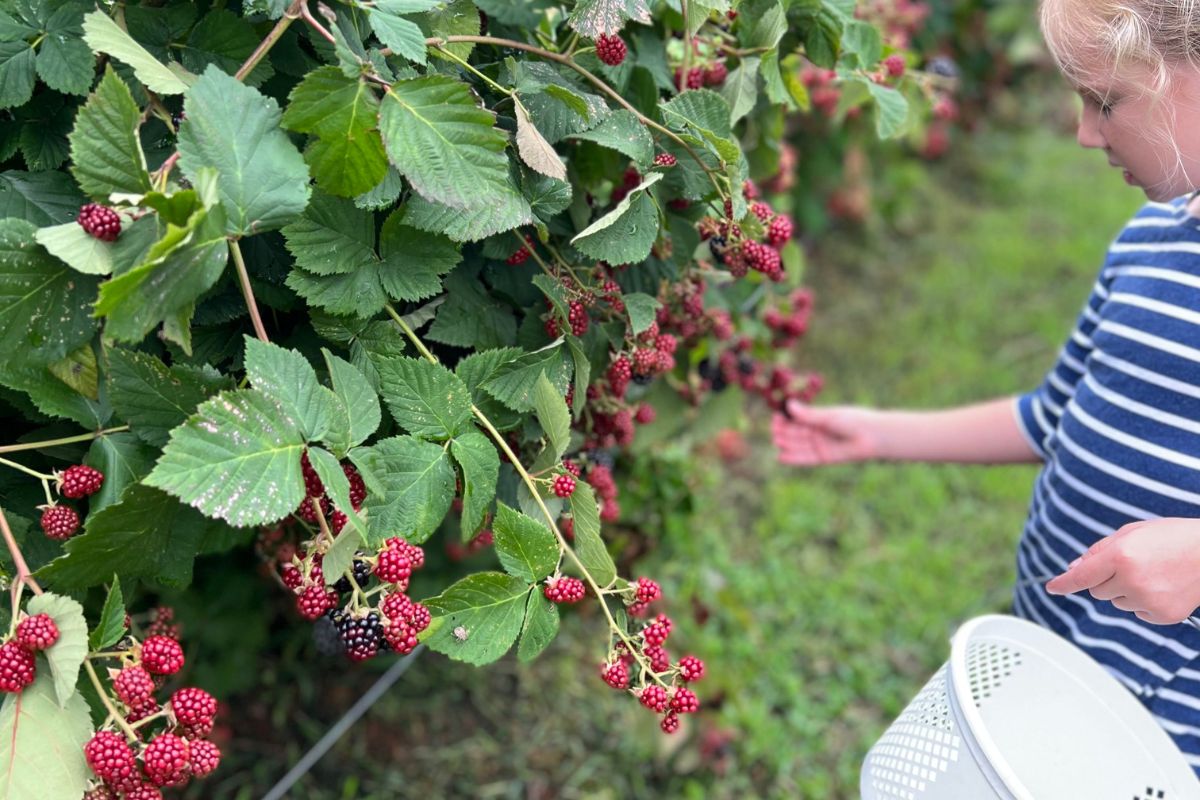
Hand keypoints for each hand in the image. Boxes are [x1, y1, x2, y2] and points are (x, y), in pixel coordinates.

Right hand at [771, 400, 883, 465]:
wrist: (872, 436)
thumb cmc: (853, 420)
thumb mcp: (828, 416)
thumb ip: (808, 415)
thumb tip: (789, 405)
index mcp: (818, 418)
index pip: (796, 419)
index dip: (785, 419)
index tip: (775, 417)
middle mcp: (817, 432)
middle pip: (795, 433)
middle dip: (784, 432)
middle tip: (774, 431)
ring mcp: (820, 445)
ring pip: (798, 446)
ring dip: (786, 444)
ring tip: (777, 442)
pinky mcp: (823, 458)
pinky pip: (805, 459)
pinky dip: (793, 458)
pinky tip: (781, 457)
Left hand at [1045, 518, 1199, 624]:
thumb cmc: (1172, 538)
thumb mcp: (1132, 533)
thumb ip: (1099, 550)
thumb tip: (1074, 567)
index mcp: (1121, 556)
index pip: (1082, 576)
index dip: (1064, 583)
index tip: (1052, 588)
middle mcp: (1132, 580)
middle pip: (1097, 591)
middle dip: (1105, 580)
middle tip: (1131, 565)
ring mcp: (1149, 600)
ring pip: (1116, 602)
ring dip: (1125, 590)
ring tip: (1152, 573)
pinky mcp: (1163, 615)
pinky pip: (1137, 612)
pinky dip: (1144, 601)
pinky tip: (1163, 586)